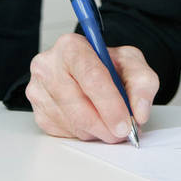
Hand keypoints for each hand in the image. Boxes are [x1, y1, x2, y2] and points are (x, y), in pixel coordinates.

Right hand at [26, 33, 158, 141]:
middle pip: (79, 107)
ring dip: (97, 131)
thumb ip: (142, 81)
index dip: (110, 104)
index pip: (91, 77)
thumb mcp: (130, 62)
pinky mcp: (39, 113)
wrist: (87, 69)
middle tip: (123, 131)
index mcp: (70, 46)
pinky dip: (85, 133)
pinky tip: (92, 119)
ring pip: (74, 124)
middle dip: (106, 124)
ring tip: (108, 120)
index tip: (125, 123)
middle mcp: (48, 66)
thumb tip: (139, 111)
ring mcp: (39, 91)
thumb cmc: (105, 64)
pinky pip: (66, 134)